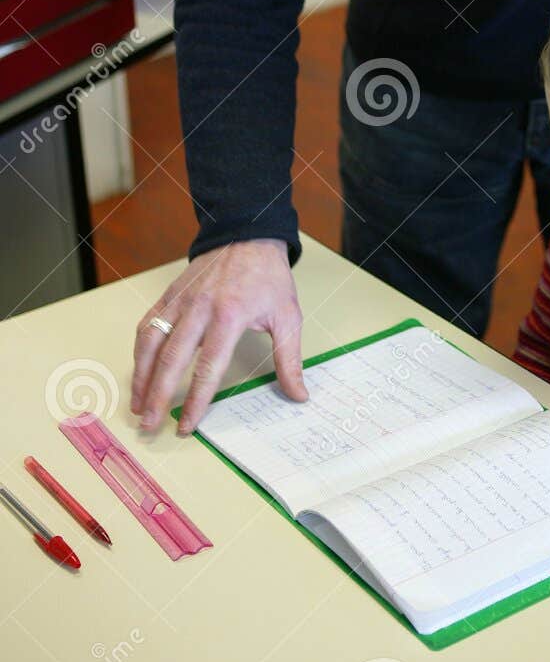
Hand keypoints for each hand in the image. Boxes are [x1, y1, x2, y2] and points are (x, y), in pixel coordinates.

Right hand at [131, 238, 307, 435]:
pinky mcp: (170, 294)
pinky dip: (140, 350)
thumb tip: (298, 394)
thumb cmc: (268, 277)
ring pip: (152, 343)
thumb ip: (289, 359)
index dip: (196, 400)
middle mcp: (200, 309)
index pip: (208, 367)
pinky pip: (148, 324)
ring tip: (139, 406)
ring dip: (141, 377)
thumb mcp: (288, 316)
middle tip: (149, 426)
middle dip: (158, 396)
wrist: (248, 235)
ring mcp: (181, 301)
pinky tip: (139, 370)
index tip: (186, 425)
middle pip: (172, 360)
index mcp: (230, 316)